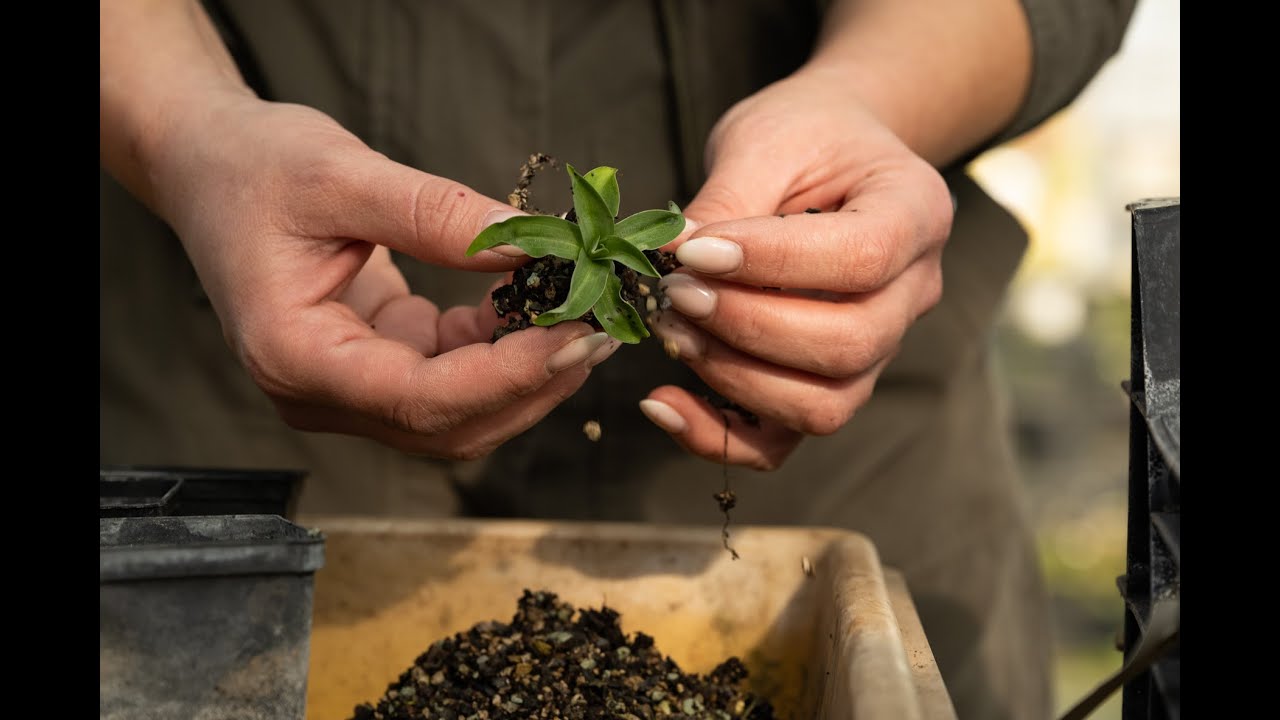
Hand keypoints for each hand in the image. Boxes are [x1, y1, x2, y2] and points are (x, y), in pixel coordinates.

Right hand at [145, 96, 620, 457]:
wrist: (209, 166)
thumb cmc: (252, 168)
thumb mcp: (342, 175)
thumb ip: (439, 216)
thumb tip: (536, 245)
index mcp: (294, 357)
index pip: (420, 400)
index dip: (508, 376)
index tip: (576, 334)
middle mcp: (318, 392)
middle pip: (450, 424)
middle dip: (533, 383)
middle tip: (602, 327)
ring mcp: (347, 386)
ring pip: (460, 412)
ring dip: (526, 372)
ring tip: (581, 313)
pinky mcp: (373, 364)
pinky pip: (452, 374)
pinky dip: (501, 347)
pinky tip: (533, 301)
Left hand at [641, 70, 952, 469]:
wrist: (831, 152)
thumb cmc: (805, 137)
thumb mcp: (766, 142)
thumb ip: (724, 202)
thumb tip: (665, 258)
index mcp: (915, 212)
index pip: (862, 258)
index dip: (773, 264)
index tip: (695, 249)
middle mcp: (913, 293)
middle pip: (849, 346)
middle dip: (747, 326)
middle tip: (676, 291)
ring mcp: (877, 350)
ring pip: (823, 407)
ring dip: (733, 378)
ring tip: (670, 328)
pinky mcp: (826, 384)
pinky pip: (783, 442)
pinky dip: (718, 435)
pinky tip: (661, 402)